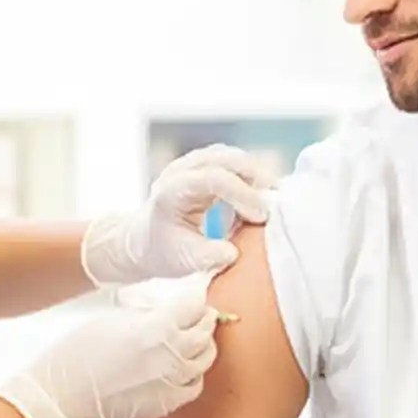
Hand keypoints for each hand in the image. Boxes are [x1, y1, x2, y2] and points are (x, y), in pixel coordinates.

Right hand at [0, 290, 219, 417]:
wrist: (62, 395)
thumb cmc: (79, 352)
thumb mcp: (114, 318)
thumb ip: (146, 313)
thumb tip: (165, 311)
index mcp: (157, 327)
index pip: (193, 304)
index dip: (194, 297)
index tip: (192, 295)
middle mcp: (171, 354)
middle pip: (204, 329)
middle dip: (202, 317)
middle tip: (197, 312)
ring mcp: (172, 381)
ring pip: (206, 357)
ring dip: (202, 343)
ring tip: (193, 337)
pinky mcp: (166, 402)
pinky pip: (195, 384)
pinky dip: (194, 372)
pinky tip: (183, 366)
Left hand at [81, 144, 274, 285]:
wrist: (144, 241)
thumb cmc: (162, 251)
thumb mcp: (183, 261)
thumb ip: (209, 256)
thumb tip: (235, 251)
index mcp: (172, 190)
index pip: (214, 178)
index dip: (243, 195)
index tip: (260, 217)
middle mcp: (180, 170)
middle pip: (226, 158)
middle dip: (255, 178)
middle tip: (274, 205)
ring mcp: (191, 164)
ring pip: (230, 156)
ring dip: (254, 175)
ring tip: (268, 201)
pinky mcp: (202, 167)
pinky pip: (230, 162)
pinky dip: (248, 176)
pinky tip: (257, 197)